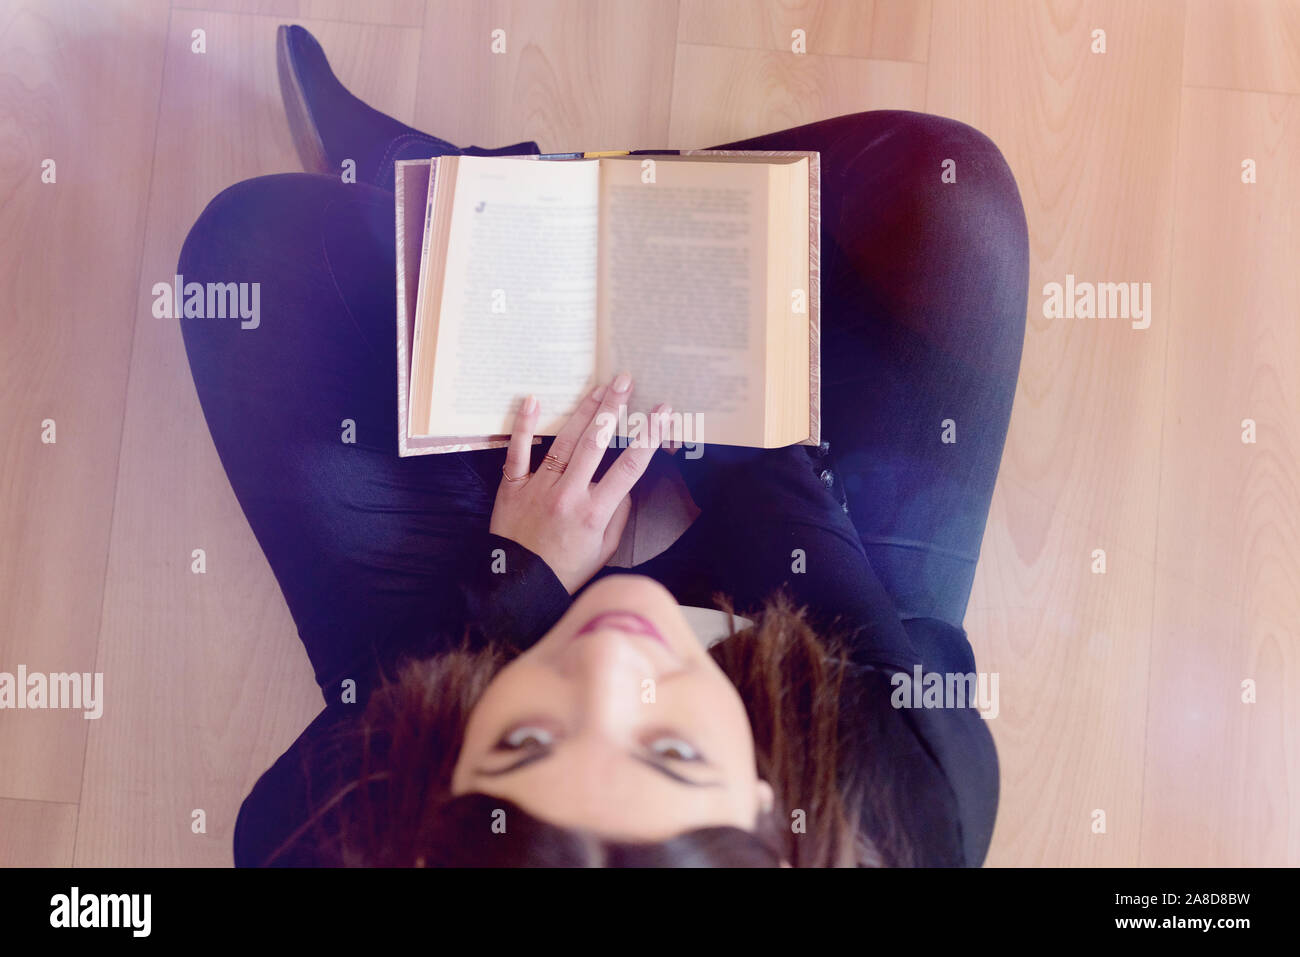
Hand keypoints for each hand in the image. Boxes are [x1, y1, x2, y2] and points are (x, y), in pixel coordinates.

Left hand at [490, 373, 671, 592]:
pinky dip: (524, 426)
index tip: (662, 412)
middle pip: (595, 443)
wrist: (520, 586)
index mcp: (594, 512)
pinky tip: (533, 401)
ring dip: (582, 411)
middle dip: (613, 408)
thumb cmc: (567, 569)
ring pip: (564, 441)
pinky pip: (518, 452)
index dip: (648, 437)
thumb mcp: (605, 548)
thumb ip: (618, 513)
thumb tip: (626, 482)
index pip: (629, 467)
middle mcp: (568, 495)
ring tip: (598, 387)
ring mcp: (539, 488)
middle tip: (624, 380)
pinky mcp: (513, 487)